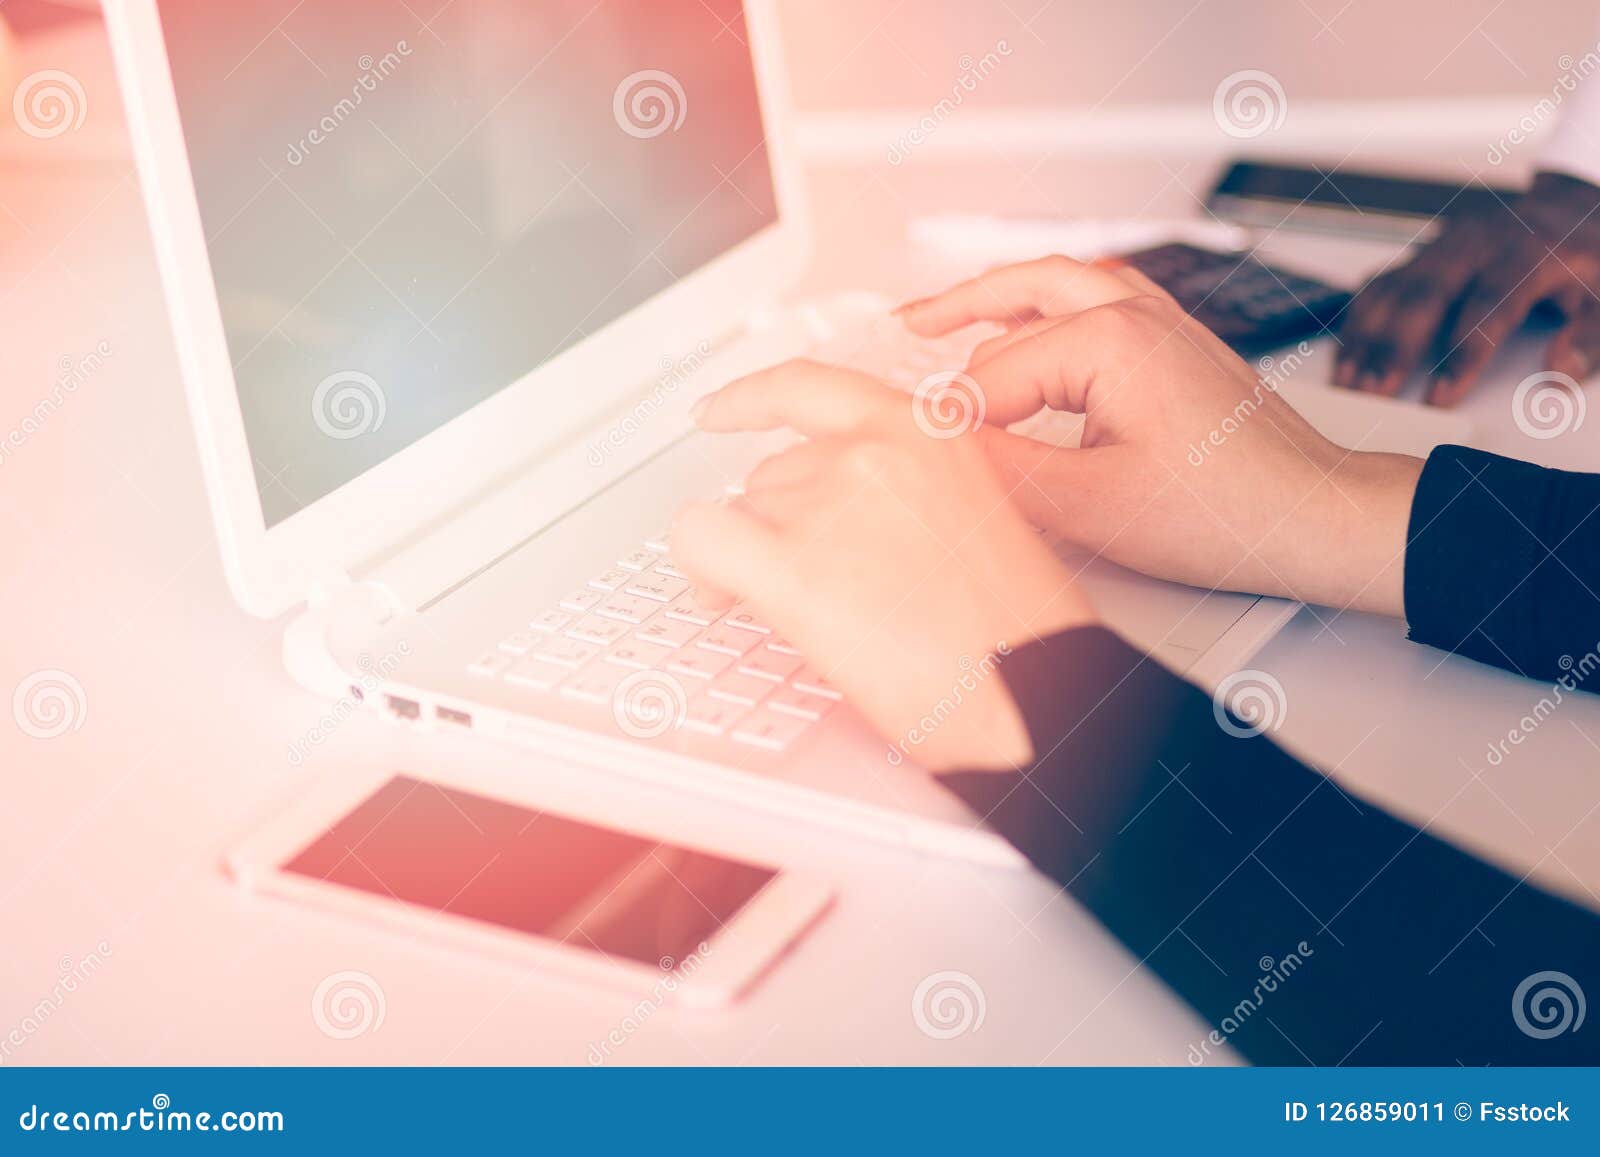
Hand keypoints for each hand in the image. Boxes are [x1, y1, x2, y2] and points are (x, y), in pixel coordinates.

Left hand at [672, 363, 1095, 770]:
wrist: (1033, 696)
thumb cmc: (1019, 631)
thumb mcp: (973, 518)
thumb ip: (904, 492)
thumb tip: (841, 516)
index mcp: (925, 432)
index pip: (809, 387)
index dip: (748, 400)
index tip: (719, 412)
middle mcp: (872, 452)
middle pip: (775, 468)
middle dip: (775, 523)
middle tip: (793, 571)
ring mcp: (829, 504)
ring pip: (744, 510)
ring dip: (749, 555)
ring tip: (787, 607)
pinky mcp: (792, 570)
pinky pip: (702, 541)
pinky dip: (701, 568)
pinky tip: (720, 593)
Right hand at [899, 256, 1423, 615]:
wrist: (1313, 516)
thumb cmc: (1227, 514)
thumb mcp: (1091, 507)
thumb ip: (1003, 471)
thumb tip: (940, 450)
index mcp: (1107, 340)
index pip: (990, 379)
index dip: (947, 423)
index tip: (910, 451)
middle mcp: (1132, 312)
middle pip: (1012, 312)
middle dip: (953, 331)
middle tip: (899, 341)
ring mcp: (1160, 319)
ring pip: (1053, 286)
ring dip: (995, 296)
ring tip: (939, 313)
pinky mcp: (1176, 340)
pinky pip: (1093, 296)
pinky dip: (1045, 302)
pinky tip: (1029, 321)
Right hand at [1336, 171, 1599, 404]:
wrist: (1570, 210)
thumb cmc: (1586, 259)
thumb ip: (1591, 337)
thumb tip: (1559, 372)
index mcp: (1529, 251)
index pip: (1488, 305)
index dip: (1461, 354)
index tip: (1440, 398)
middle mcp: (1479, 242)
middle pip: (1426, 293)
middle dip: (1394, 347)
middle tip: (1373, 393)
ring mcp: (1445, 244)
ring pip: (1395, 287)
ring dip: (1366, 337)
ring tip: (1348, 382)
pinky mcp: (1423, 252)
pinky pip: (1382, 283)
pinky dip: (1359, 321)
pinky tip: (1346, 355)